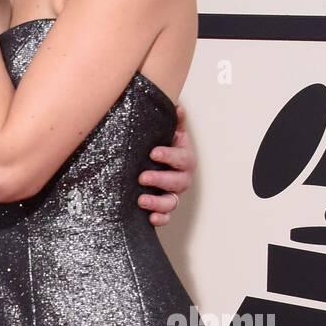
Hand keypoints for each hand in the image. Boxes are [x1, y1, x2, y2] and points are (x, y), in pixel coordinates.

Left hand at [138, 103, 195, 226]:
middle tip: (142, 176)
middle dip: (160, 179)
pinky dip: (160, 219)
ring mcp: (173, 194)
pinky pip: (166, 217)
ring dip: (158, 202)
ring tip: (141, 200)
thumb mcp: (167, 133)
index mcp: (183, 158)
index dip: (169, 155)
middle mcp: (181, 178)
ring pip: (171, 201)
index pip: (181, 157)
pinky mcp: (164, 208)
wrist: (154, 163)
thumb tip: (177, 106)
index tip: (154, 152)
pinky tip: (150, 218)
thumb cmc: (161, 148)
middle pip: (177, 181)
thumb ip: (174, 122)